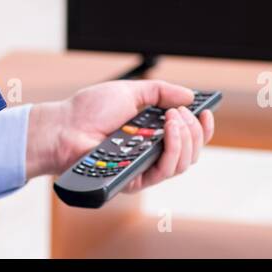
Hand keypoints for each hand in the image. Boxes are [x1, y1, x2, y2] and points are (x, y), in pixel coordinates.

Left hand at [27, 80, 215, 193]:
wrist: (65, 127)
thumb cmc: (90, 110)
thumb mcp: (130, 91)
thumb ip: (160, 91)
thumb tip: (189, 96)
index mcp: (152, 132)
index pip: (188, 136)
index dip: (202, 128)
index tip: (206, 112)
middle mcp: (152, 152)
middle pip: (191, 151)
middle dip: (194, 129)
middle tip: (179, 112)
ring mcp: (144, 167)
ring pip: (183, 163)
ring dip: (186, 137)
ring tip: (172, 118)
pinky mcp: (136, 180)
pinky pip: (165, 170)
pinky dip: (173, 148)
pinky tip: (167, 129)